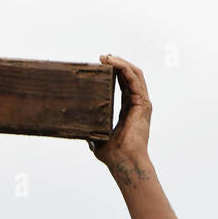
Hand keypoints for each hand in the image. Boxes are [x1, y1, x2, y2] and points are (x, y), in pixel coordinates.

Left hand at [89, 54, 150, 170]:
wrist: (123, 161)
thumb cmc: (112, 154)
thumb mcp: (96, 136)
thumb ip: (90, 127)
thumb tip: (74, 124)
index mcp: (128, 110)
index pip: (123, 84)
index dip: (114, 72)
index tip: (100, 65)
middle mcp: (137, 104)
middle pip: (130, 76)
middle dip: (117, 63)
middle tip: (102, 57)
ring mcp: (141, 103)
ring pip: (134, 74)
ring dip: (121, 62)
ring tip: (107, 57)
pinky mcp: (143, 103)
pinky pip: (135, 79)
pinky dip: (124, 68)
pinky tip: (113, 62)